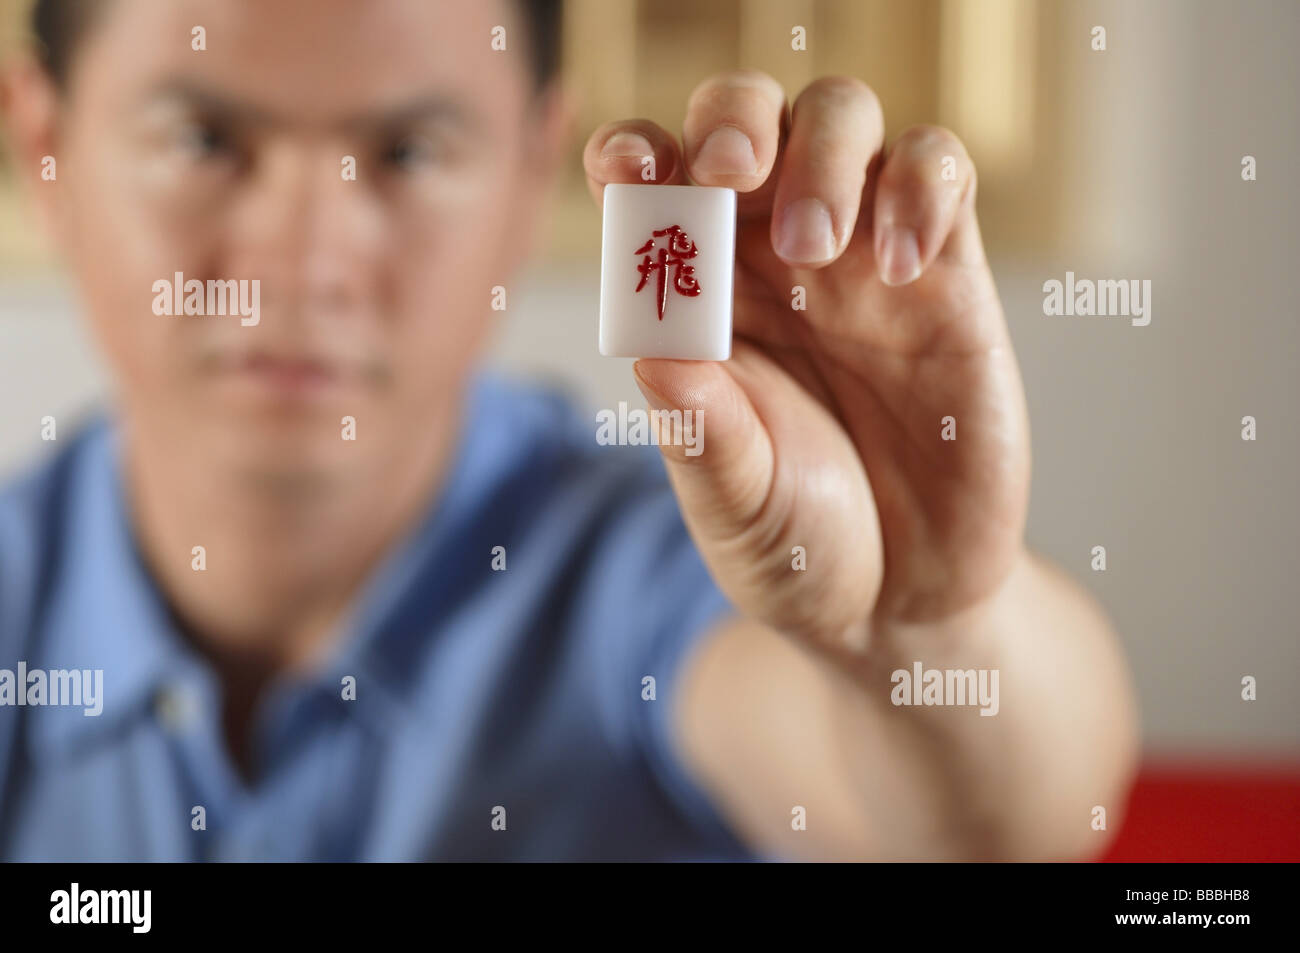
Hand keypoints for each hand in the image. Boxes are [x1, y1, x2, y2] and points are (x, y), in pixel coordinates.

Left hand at [583, 71, 1030, 652]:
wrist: (905, 599)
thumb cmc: (799, 546)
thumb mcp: (737, 507)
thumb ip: (702, 437)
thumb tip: (652, 351)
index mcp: (697, 300)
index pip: (654, 187)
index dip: (633, 154)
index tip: (631, 173)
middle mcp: (771, 263)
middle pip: (748, 118)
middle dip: (733, 119)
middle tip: (731, 176)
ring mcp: (861, 259)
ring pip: (842, 121)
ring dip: (823, 152)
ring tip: (821, 247)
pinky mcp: (946, 273)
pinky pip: (940, 171)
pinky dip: (920, 185)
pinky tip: (901, 265)